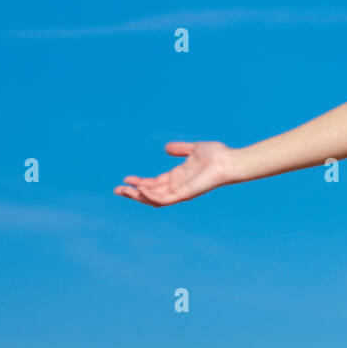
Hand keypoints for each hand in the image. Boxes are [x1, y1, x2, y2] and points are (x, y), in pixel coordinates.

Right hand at [114, 140, 236, 206]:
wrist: (229, 160)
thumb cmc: (217, 155)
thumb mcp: (194, 149)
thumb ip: (180, 149)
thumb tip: (166, 148)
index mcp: (179, 177)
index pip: (155, 183)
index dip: (140, 182)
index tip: (126, 179)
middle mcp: (178, 186)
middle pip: (151, 193)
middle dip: (133, 193)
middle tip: (117, 189)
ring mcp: (181, 192)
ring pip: (154, 199)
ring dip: (138, 196)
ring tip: (123, 191)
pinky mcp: (184, 194)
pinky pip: (164, 199)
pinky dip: (151, 196)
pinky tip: (141, 189)